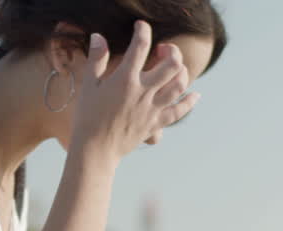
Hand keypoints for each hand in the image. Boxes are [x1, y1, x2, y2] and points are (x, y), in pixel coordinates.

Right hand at [70, 21, 199, 162]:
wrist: (95, 150)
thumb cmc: (87, 117)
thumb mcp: (89, 85)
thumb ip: (96, 59)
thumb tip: (99, 36)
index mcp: (125, 79)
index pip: (140, 46)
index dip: (142, 31)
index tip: (140, 27)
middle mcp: (143, 91)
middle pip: (171, 64)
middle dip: (171, 51)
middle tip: (162, 50)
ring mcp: (152, 108)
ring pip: (179, 84)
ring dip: (181, 71)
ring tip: (175, 67)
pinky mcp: (155, 123)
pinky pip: (179, 112)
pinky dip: (190, 102)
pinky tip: (195, 95)